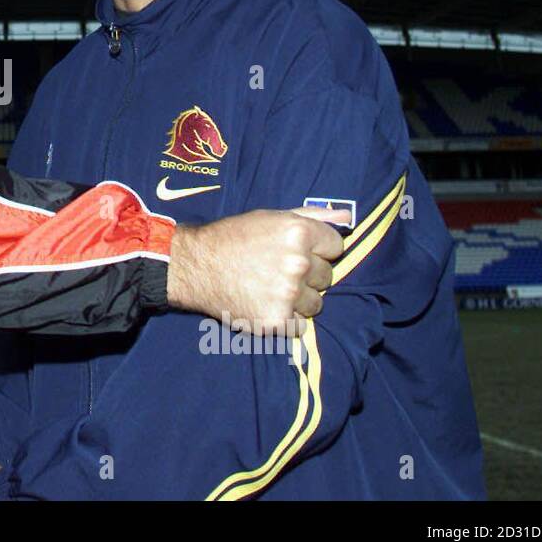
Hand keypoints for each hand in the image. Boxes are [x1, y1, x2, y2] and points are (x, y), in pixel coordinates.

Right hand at [166, 207, 347, 333]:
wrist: (195, 266)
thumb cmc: (233, 237)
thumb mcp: (270, 217)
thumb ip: (311, 217)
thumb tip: (346, 219)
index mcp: (299, 233)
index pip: (336, 247)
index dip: (318, 249)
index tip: (297, 251)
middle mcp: (298, 263)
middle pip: (327, 276)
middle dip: (308, 275)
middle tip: (277, 270)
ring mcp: (288, 294)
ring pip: (315, 303)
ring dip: (298, 300)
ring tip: (270, 288)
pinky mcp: (276, 320)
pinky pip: (299, 325)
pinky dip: (285, 319)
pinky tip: (264, 304)